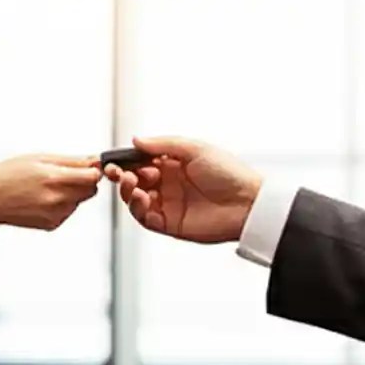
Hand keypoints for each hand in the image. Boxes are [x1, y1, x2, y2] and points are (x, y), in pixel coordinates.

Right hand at [0, 154, 102, 234]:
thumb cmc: (7, 176)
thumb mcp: (38, 158)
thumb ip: (70, 161)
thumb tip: (94, 161)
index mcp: (55, 179)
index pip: (93, 177)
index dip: (92, 170)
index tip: (86, 166)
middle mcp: (58, 200)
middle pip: (91, 190)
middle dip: (83, 181)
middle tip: (63, 175)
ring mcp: (56, 215)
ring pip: (79, 201)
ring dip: (71, 192)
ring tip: (46, 186)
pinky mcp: (52, 225)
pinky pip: (68, 211)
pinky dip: (61, 204)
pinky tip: (42, 198)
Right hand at [103, 136, 261, 242]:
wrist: (248, 203)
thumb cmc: (229, 173)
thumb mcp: (195, 148)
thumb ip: (162, 144)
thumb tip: (136, 140)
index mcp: (173, 165)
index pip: (141, 162)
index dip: (127, 161)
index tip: (116, 159)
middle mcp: (169, 185)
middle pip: (134, 181)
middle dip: (123, 176)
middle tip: (119, 173)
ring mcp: (169, 205)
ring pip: (135, 200)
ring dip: (128, 192)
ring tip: (132, 184)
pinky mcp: (170, 224)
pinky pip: (145, 219)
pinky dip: (138, 209)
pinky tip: (142, 199)